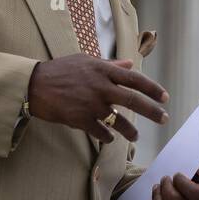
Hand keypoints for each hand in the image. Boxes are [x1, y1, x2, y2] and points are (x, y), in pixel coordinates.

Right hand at [27, 55, 167, 142]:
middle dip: (152, 111)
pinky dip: (108, 137)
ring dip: (130, 131)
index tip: (164, 98)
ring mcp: (91, 104)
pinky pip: (101, 132)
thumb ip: (109, 64)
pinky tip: (110, 138)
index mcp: (103, 70)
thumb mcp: (85, 61)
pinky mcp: (80, 119)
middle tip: (164, 119)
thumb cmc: (60, 70)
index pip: (135, 79)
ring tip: (136, 136)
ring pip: (119, 121)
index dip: (152, 89)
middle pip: (133, 100)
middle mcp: (100, 86)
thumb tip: (130, 64)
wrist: (33, 85)